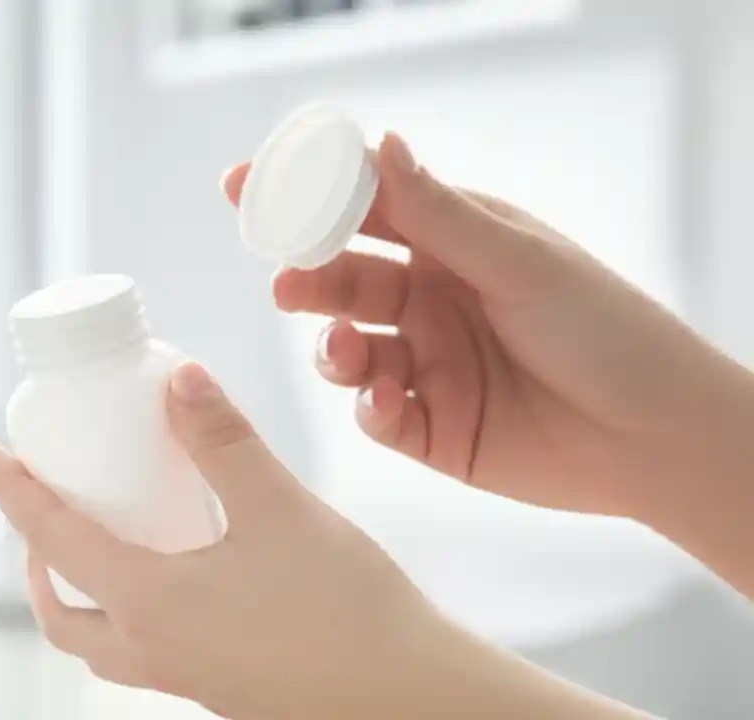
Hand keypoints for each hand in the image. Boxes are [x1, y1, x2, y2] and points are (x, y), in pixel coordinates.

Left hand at [0, 363, 645, 718]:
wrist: (414, 698)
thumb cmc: (348, 611)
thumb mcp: (280, 508)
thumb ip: (225, 441)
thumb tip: (178, 378)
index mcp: (150, 606)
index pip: (51, 539)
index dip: (11, 490)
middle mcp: (154, 652)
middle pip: (60, 614)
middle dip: (36, 558)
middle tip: (46, 506)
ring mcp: (186, 678)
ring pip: (100, 644)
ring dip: (79, 593)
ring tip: (102, 541)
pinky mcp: (220, 687)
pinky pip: (145, 653)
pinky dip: (130, 613)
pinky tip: (178, 574)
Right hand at [224, 133, 753, 520]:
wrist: (653, 435)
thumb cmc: (603, 329)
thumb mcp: (517, 262)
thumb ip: (438, 213)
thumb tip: (377, 143)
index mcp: (452, 244)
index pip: (363, 207)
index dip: (302, 195)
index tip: (242, 186)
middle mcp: (430, 299)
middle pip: (342, 280)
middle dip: (307, 279)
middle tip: (286, 285)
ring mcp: (426, 363)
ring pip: (346, 350)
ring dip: (334, 348)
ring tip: (347, 352)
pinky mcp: (428, 426)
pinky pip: (374, 414)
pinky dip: (370, 407)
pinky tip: (387, 404)